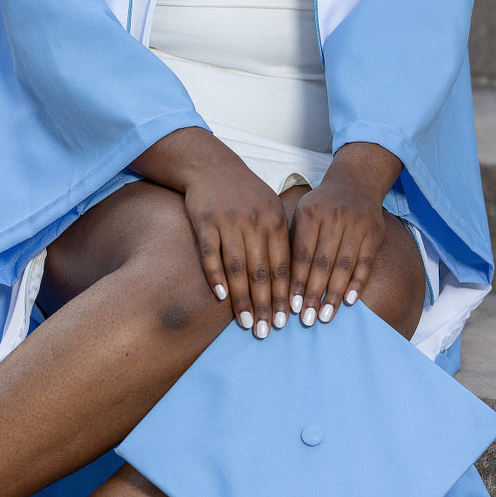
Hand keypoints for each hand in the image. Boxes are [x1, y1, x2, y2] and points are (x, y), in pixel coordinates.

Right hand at [132, 128, 289, 336]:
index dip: (283, 295)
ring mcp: (229, 221)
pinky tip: (221, 296)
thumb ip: (279, 239)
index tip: (284, 320)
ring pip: (237, 268)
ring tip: (245, 323)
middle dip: (264, 305)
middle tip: (265, 331)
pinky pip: (211, 254)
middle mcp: (254, 222)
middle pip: (261, 272)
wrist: (211, 165)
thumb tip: (290, 280)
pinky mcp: (204, 221)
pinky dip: (216, 276)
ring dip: (242, 299)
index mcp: (275, 221)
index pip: (282, 266)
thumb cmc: (245, 192)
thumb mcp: (270, 207)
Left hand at [289, 142, 402, 325]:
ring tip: (325, 316)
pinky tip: (348, 302)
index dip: (296, 281)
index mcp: (310, 213)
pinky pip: (365, 263)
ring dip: (333, 294)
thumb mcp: (302, 213)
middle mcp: (333, 218)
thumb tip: (280, 283)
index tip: (290, 306)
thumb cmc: (321, 206)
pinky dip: (357, 283)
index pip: (301, 254)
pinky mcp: (374, 233)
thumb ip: (293, 242)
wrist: (356, 182)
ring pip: (344, 266)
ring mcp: (356, 225)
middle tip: (306, 319)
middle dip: (313, 294)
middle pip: (322, 263)